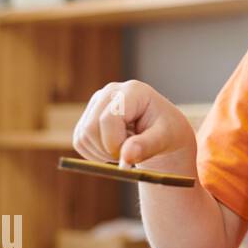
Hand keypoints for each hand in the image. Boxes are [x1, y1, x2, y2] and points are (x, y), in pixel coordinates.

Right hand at [72, 79, 196, 175]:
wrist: (163, 132)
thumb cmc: (168, 132)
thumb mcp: (164, 139)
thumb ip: (146, 146)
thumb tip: (126, 156)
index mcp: (133, 91)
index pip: (109, 119)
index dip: (115, 143)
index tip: (131, 154)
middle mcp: (111, 91)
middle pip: (91, 128)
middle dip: (108, 149)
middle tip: (129, 153)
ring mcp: (97, 102)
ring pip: (83, 137)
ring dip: (102, 153)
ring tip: (126, 148)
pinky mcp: (88, 116)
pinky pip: (79, 142)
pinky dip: (94, 154)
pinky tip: (115, 148)